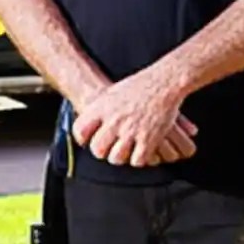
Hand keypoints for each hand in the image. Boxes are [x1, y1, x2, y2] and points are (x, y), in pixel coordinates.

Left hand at [71, 71, 194, 167]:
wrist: (164, 82)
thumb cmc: (139, 85)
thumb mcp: (112, 93)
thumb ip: (99, 109)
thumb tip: (90, 123)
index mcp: (102, 108)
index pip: (80, 130)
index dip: (82, 139)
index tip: (87, 140)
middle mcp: (114, 121)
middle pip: (98, 149)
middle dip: (103, 151)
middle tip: (109, 148)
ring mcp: (131, 131)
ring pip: (116, 158)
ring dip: (121, 156)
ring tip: (126, 150)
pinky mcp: (148, 139)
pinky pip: (137, 161)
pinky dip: (139, 159)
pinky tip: (141, 150)